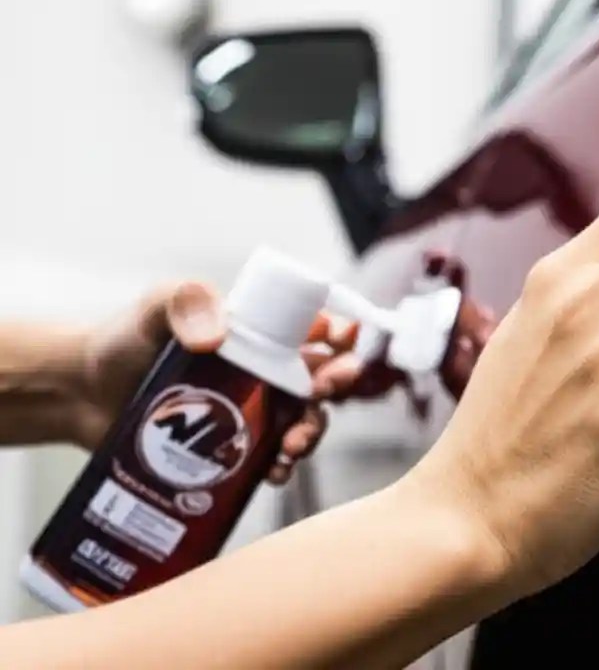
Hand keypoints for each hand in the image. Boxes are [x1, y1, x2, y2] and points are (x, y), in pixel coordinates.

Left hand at [78, 282, 351, 484]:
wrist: (81, 394)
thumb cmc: (122, 341)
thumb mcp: (155, 307)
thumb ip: (184, 301)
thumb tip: (218, 337)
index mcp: (258, 332)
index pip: (314, 328)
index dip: (341, 333)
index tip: (342, 341)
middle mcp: (264, 371)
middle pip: (322, 377)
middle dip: (339, 383)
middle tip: (326, 389)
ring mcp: (251, 412)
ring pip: (304, 420)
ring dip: (312, 431)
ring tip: (294, 442)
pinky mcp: (234, 450)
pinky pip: (272, 459)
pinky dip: (282, 467)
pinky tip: (275, 471)